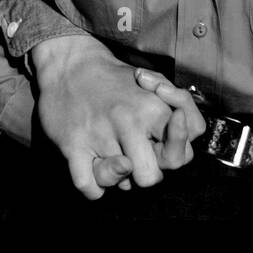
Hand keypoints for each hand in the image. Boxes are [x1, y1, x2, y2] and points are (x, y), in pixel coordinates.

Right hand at [30, 35, 205, 198]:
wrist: (70, 65)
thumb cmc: (115, 78)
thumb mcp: (156, 81)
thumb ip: (178, 106)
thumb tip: (178, 129)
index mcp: (153, 108)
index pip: (181, 155)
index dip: (174, 155)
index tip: (161, 142)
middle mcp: (129, 122)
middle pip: (151, 178)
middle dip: (147, 171)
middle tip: (137, 154)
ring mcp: (100, 135)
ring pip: (120, 184)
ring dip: (118, 177)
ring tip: (114, 158)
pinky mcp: (73, 146)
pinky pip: (89, 187)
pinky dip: (94, 187)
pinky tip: (95, 168)